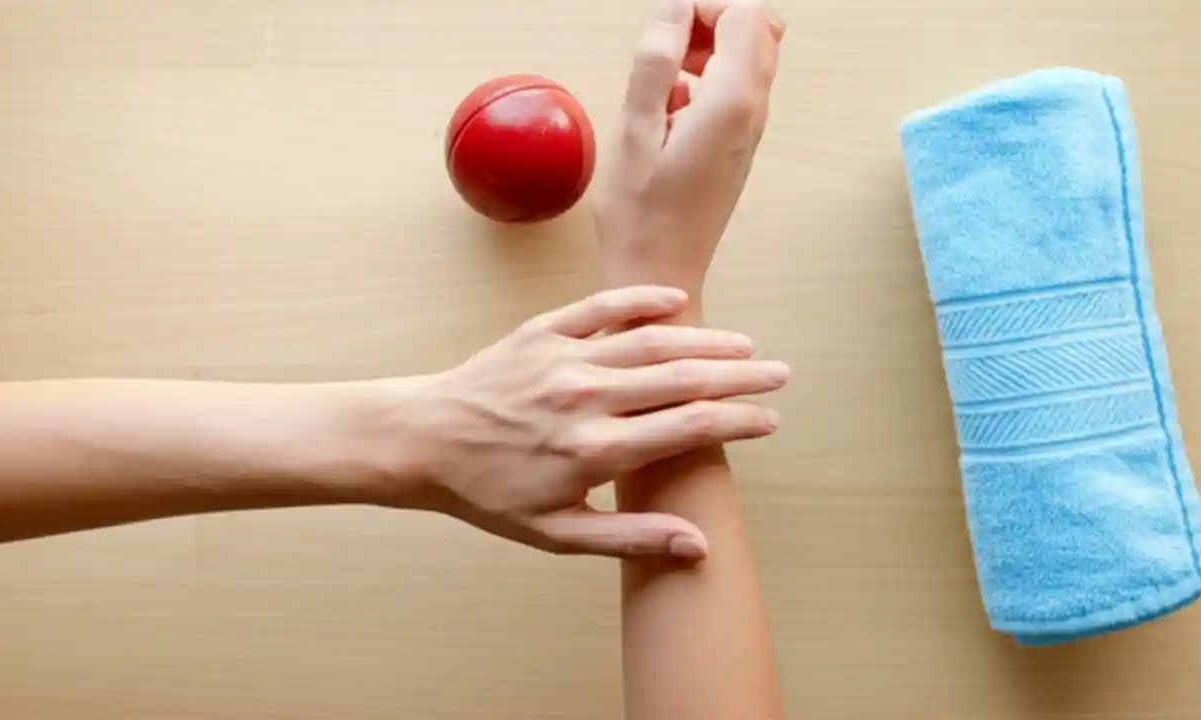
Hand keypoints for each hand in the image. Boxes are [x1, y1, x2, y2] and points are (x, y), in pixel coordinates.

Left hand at [367, 286, 788, 559]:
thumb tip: (699, 547)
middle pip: (681, 378)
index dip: (736, 421)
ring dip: (704, 340)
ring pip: (651, 342)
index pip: (686, 428)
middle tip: (779, 374)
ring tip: (745, 345)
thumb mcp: (555, 533)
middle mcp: (584, 399)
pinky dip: (642, 302)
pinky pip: (601, 310)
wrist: (422, 441)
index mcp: (593, 451)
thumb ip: (630, 538)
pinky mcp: (540, 332)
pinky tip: (676, 300)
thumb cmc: (489, 493)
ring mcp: (563, 360)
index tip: (770, 420)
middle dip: (738, 375)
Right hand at [594, 0, 783, 298]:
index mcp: (731, 101)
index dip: (702, 6)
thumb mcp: (634, 131)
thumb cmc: (641, 215)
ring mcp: (749, 130)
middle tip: (665, 45)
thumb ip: (656, 62)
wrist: (660, 274)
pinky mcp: (738, 145)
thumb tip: (672, 10)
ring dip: (708, 48)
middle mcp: (752, 112)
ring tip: (660, 76)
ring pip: (750, 57)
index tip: (663, 29)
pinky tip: (666, 108)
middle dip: (711, 19)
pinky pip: (736, 89)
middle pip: (758, 27)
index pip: (745, 12)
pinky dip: (706, 78)